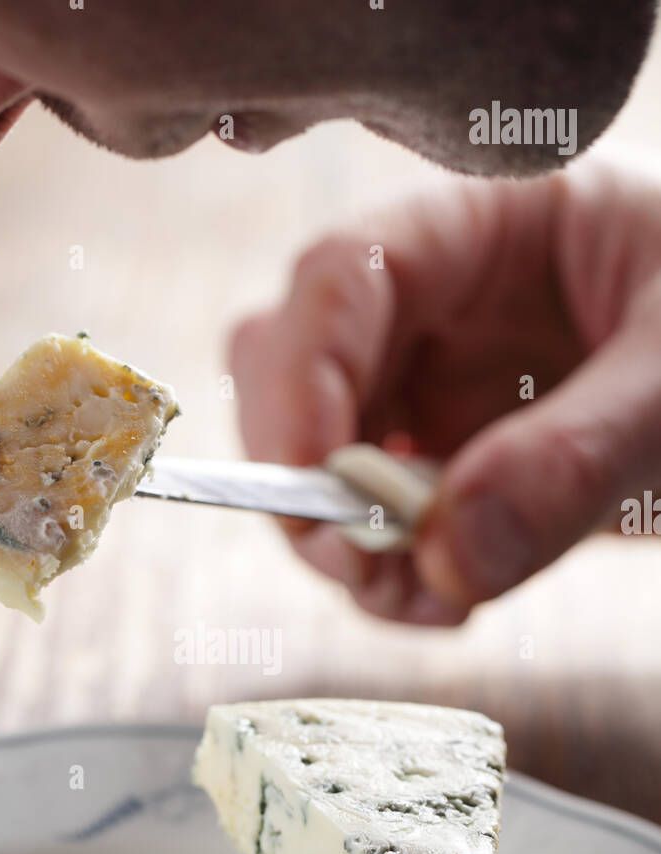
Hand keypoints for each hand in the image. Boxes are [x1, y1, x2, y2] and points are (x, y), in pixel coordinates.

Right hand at [230, 157, 660, 623]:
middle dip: (309, 476)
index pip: (344, 276)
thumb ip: (576, 459)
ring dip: (347, 543)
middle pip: (301, 367)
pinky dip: (393, 575)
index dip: (303, 380)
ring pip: (325, 457)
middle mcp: (445, 305)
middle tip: (360, 566)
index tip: (317, 490)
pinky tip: (446, 601)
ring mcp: (443, 386)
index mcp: (493, 227)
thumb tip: (444, 556)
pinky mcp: (457, 463)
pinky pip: (381, 518)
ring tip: (425, 601)